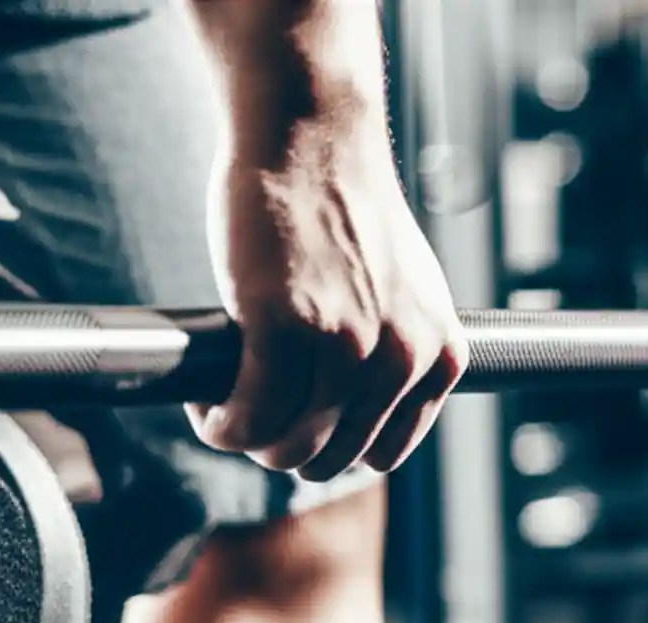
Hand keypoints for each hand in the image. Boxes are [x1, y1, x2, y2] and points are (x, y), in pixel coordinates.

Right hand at [188, 122, 466, 480]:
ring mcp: (348, 345)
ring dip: (246, 439)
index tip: (296, 421)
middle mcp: (403, 357)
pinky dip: (218, 424)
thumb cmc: (346, 212)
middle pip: (331, 459)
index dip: (332, 447)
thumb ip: (397, 351)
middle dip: (282, 446)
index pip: (385, 452)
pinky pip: (246, 419)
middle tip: (250, 411)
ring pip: (286, 448)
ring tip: (226, 407)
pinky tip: (206, 403)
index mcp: (441, 354)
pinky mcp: (286, 326)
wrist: (314, 139)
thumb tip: (356, 417)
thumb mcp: (405, 292)